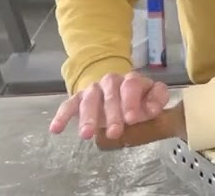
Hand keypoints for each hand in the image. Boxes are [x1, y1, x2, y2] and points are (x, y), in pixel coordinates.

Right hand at [49, 71, 169, 139]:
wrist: (114, 90)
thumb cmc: (135, 98)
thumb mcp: (151, 97)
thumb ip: (157, 99)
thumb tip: (153, 107)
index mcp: (130, 80)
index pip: (131, 85)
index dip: (131, 101)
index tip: (131, 118)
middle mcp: (110, 82)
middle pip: (110, 94)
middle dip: (112, 114)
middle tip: (114, 132)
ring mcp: (93, 90)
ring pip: (89, 99)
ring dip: (87, 117)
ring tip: (86, 135)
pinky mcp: (78, 99)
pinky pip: (68, 105)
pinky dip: (62, 116)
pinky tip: (56, 129)